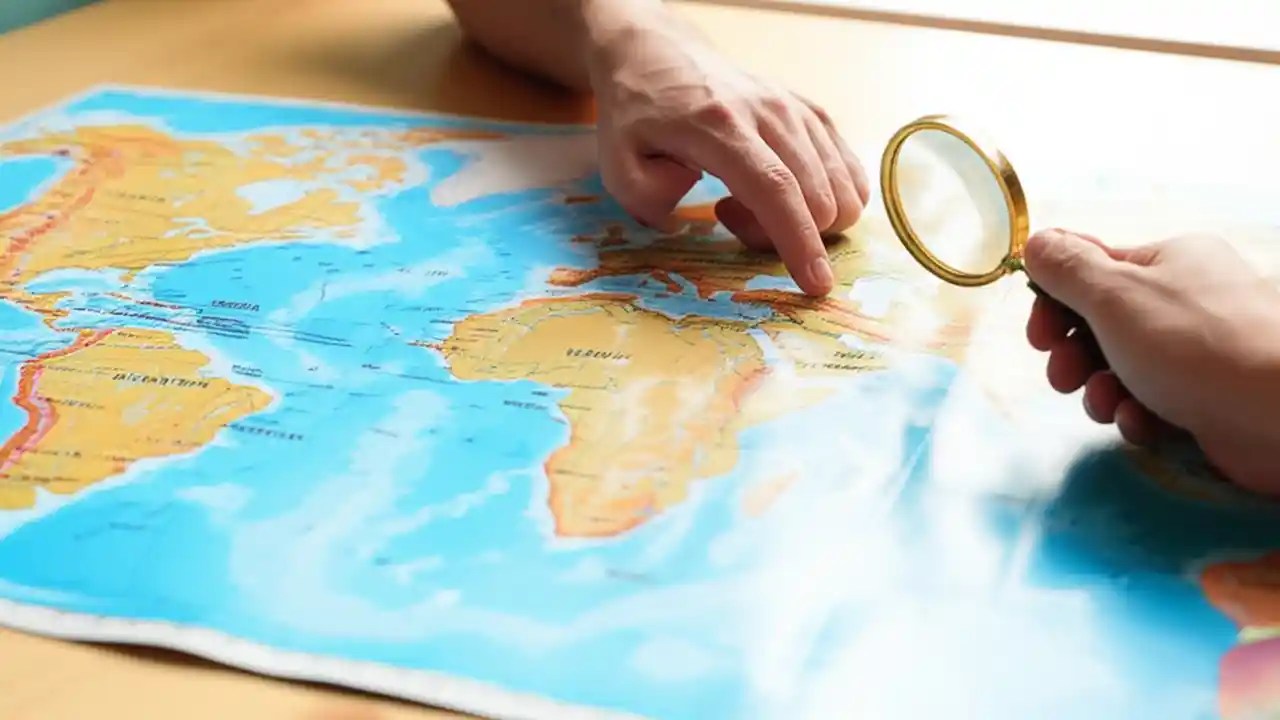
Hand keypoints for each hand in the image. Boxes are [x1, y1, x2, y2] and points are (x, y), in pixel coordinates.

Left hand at [583, 2, 869, 295]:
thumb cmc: (638, 115)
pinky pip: (848, 173)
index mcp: (720, 126)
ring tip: (749, 200)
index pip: (775, 188)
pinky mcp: (813, 113)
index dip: (799, 241)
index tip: (815, 285)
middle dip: (785, 237)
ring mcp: (798, 109)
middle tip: (729, 218)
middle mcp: (771, 112)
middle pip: (816, 197)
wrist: (661, 55)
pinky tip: (780, 189)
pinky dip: (824, 200)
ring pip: (841, 190)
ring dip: (804, 219)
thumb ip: (648, 200)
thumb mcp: (616, 163)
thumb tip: (700, 218)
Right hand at [1023, 229, 1279, 493]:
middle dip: (1074, 355)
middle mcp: (1184, 300)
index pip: (1091, 270)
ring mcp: (1197, 352)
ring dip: (1100, 390)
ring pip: (1121, 368)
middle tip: (1065, 378)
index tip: (1039, 337)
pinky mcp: (1206, 399)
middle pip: (1101, 324)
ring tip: (1107, 405)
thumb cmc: (1194, 343)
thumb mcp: (1116, 295)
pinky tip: (1142, 423)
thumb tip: (1037, 241)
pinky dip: (1136, 413)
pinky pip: (1151, 402)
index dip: (1055, 303)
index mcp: (1167, 261)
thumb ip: (1068, 268)